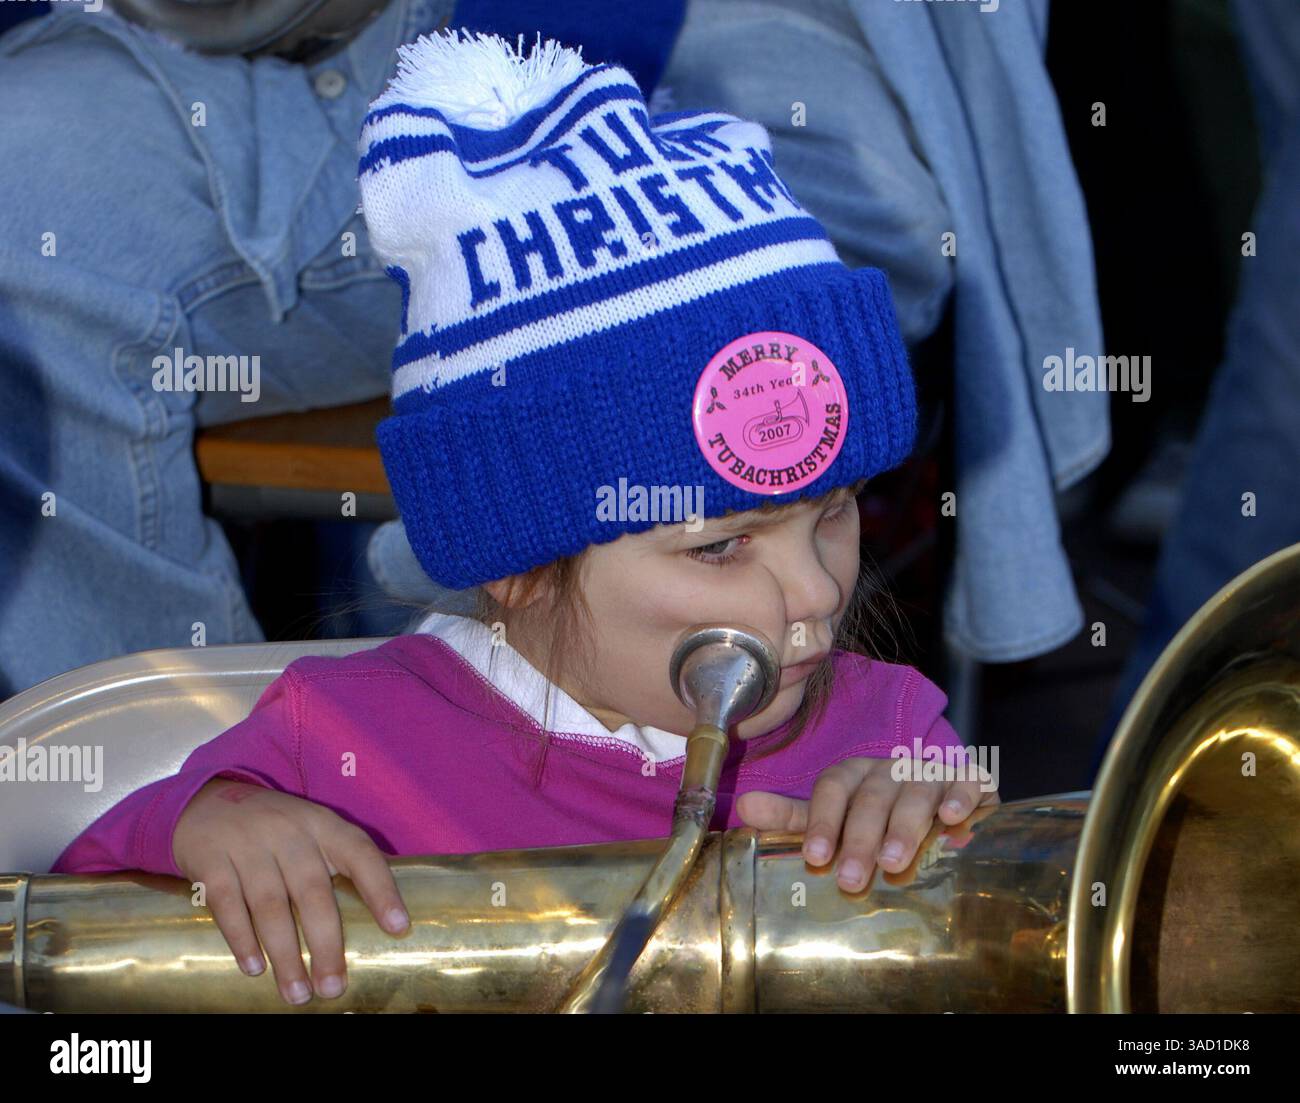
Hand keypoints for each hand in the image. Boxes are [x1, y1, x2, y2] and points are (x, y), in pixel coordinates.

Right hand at [172, 779, 409, 1005]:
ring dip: (285, 955)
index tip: (398, 926)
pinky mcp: (210, 861)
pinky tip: (255, 968)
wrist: (206, 802)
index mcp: (323, 825)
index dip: (382, 889)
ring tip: (297, 994)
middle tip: (333, 988)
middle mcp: (289, 832)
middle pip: (313, 892)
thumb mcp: (313, 831)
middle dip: (325, 945)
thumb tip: (385, 913)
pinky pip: (227, 905)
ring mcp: (248, 845)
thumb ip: (342, 862)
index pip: (360, 854)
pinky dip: (241, 940)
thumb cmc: (275, 830)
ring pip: (270, 906)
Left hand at [735, 756, 999, 891]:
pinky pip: (967, 783)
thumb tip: (742, 807)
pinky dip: (961, 798)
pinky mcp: (969, 781)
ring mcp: (930, 773)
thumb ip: (794, 816)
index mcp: (855, 775)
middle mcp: (890, 769)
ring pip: (915, 792)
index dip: (823, 820)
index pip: (833, 787)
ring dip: (904, 826)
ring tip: (894, 862)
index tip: (815, 857)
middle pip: (871, 796)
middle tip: (851, 878)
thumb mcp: (836, 818)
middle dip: (860, 837)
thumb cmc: (880, 816)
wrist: (944, 800)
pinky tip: (952, 821)